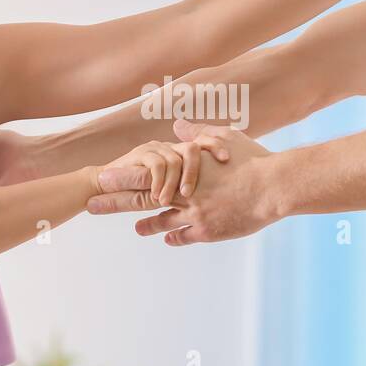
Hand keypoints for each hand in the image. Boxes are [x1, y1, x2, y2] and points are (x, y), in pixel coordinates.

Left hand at [88, 119, 280, 244]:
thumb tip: (178, 126)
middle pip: (142, 199)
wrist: (273, 188)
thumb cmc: (252, 159)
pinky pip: (185, 235)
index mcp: (185, 170)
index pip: (145, 173)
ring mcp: (195, 214)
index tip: (101, 178)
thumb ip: (198, 134)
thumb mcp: (224, 139)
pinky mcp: (209, 231)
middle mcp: (184, 194)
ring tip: (135, 229)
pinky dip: (175, 236)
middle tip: (92, 205)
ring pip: (162, 221)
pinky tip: (167, 239)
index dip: (122, 177)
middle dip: (114, 202)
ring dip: (146, 224)